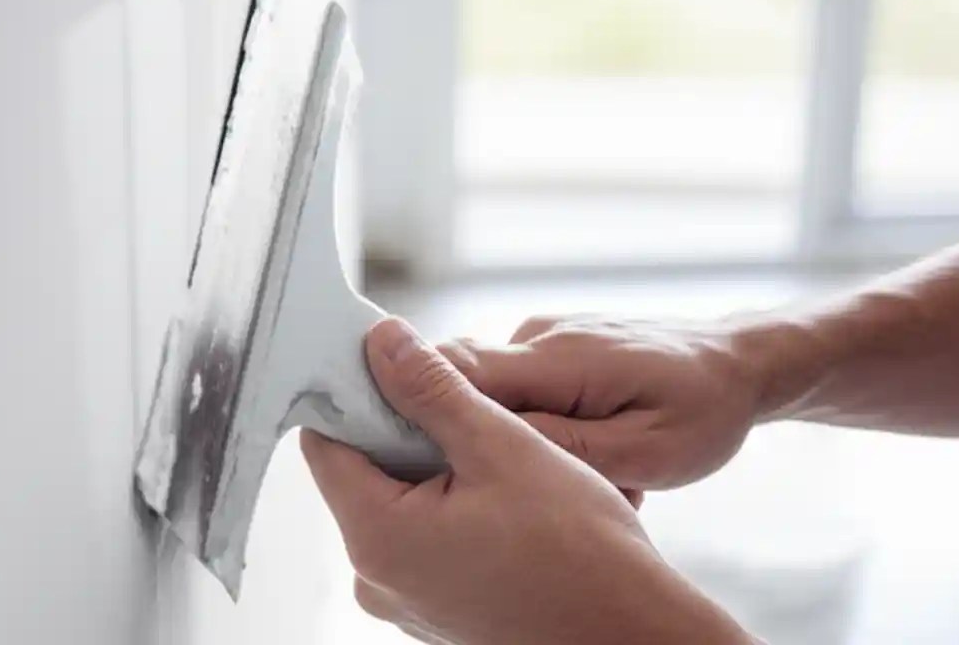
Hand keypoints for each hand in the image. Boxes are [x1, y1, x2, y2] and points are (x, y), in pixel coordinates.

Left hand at [302, 317, 751, 644]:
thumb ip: (433, 391)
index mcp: (377, 538)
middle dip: (404, 429)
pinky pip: (423, 537)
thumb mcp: (502, 447)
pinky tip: (502, 498)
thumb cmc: (580, 554)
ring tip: (495, 457)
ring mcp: (406, 599)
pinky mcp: (435, 608)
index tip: (389, 360)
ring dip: (433, 466)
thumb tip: (384, 344)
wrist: (632, 634)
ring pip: (397, 502)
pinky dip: (450, 505)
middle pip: (361, 472)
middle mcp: (377, 578)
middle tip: (463, 406)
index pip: (326, 443)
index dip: (352, 393)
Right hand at [437, 314, 766, 489]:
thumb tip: (487, 439)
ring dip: (515, 440)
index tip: (402, 450)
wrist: (739, 366)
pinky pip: (513, 390)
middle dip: (471, 438)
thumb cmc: (703, 412)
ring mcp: (542, 337)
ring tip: (584, 472)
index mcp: (558, 358)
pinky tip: (583, 451)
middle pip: (459, 383)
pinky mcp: (548, 348)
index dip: (415, 404)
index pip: (454, 370)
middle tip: (517, 484)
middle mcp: (538, 336)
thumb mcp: (643, 451)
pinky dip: (534, 427)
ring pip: (488, 394)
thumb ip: (561, 446)